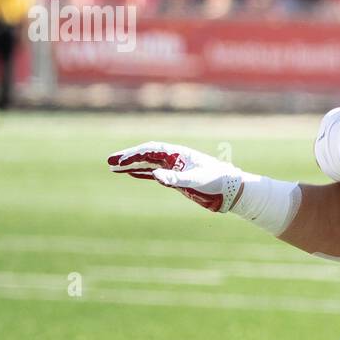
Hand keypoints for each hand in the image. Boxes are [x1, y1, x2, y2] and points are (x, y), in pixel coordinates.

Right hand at [107, 142, 242, 211]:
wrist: (230, 189)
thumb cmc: (217, 181)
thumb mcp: (197, 180)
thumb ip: (176, 178)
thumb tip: (156, 175)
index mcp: (179, 154)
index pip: (151, 150)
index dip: (134, 154)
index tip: (120, 160)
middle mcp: (175, 158)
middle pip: (146, 155)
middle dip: (128, 158)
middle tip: (109, 162)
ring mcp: (174, 168)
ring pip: (148, 164)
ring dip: (131, 165)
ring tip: (113, 167)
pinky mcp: (176, 178)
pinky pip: (154, 173)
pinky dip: (142, 172)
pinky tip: (130, 173)